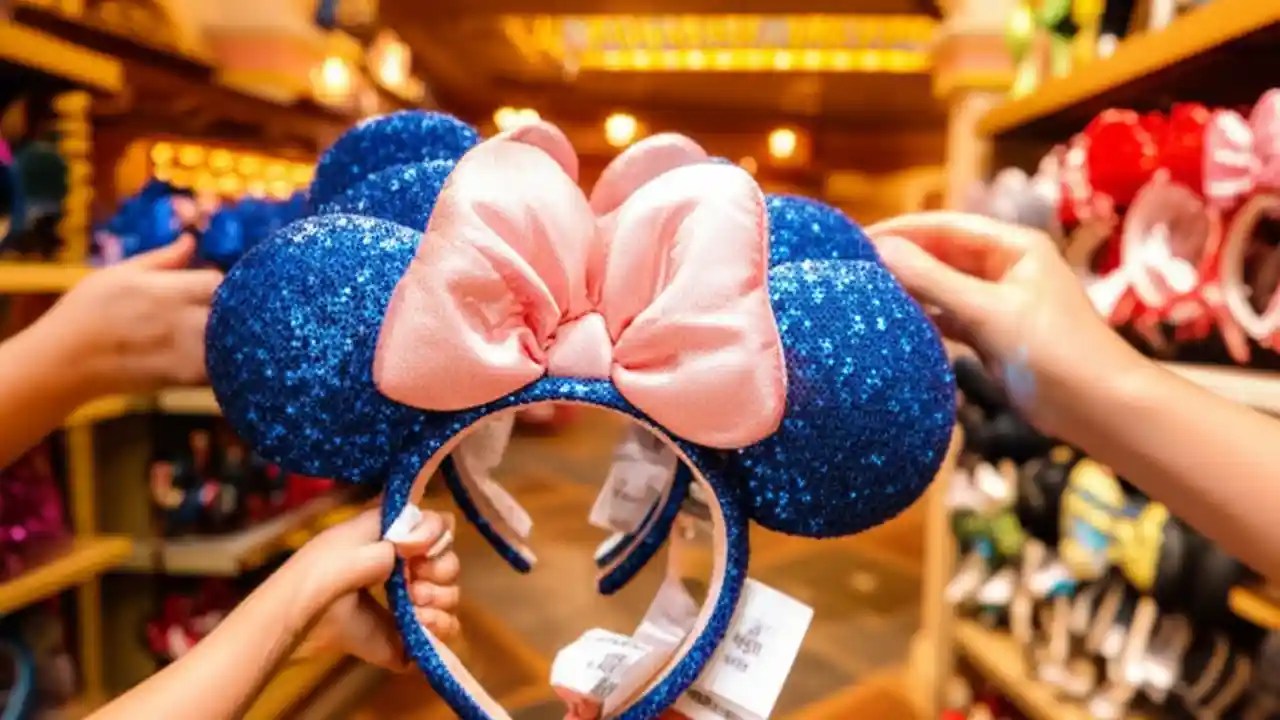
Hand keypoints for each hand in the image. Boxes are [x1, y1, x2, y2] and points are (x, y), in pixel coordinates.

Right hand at [40, 237, 221, 395]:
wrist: (63, 362)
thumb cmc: (85, 312)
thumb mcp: (119, 274)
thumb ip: (162, 259)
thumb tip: (190, 240)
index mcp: (170, 290)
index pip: (219, 282)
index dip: (221, 284)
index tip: (211, 290)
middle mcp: (183, 320)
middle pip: (233, 312)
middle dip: (232, 311)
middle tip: (220, 313)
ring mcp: (186, 351)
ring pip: (233, 341)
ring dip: (232, 337)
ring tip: (222, 335)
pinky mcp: (184, 378)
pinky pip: (221, 369)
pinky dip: (224, 363)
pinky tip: (213, 358)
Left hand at [293, 507, 460, 670]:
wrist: (307, 613)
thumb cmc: (326, 566)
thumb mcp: (365, 532)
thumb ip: (408, 530)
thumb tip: (430, 541)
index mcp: (399, 540)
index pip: (441, 528)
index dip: (437, 535)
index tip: (417, 547)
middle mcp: (409, 569)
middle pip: (450, 564)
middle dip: (440, 570)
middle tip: (414, 579)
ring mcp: (411, 605)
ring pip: (451, 596)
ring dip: (439, 597)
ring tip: (413, 602)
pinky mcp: (409, 637)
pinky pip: (445, 630)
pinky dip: (440, 624)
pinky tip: (420, 621)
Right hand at [867, 212, 1141, 434]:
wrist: (1100, 407)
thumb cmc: (1053, 352)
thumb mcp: (989, 312)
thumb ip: (934, 280)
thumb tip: (882, 250)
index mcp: (1013, 247)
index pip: (945, 226)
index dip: (901, 230)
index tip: (857, 239)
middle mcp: (1006, 267)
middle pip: (943, 253)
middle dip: (902, 258)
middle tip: (853, 267)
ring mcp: (1000, 301)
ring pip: (944, 286)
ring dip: (911, 288)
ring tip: (865, 292)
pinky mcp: (995, 334)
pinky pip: (951, 316)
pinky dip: (926, 316)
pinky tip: (896, 322)